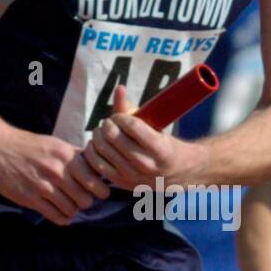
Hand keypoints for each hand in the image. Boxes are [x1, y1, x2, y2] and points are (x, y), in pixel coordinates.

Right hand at [0, 126, 110, 226]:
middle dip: (86, 202)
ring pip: (72, 209)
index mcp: (66, 155)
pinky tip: (61, 214)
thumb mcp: (54, 144)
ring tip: (68, 205)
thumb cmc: (26, 145)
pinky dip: (63, 219)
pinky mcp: (30, 199)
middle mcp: (57, 170)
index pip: (95, 179)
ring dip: (72, 210)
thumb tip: (96, 165)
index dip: (99, 188)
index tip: (96, 191)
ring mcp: (44, 186)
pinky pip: (56, 216)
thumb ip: (74, 155)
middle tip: (80, 200)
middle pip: (86, 198)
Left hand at [81, 85, 202, 190]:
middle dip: (107, 124)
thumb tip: (119, 88)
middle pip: (113, 136)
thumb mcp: (156, 127)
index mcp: (160, 148)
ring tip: (104, 133)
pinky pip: (97, 165)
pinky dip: (93, 151)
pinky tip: (98, 145)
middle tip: (110, 123)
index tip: (120, 117)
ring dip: (98, 136)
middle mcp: (146, 164)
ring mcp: (132, 176)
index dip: (120, 116)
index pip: (131, 125)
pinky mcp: (121, 183)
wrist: (176, 175)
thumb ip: (133, 110)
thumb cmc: (165, 145)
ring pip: (102, 149)